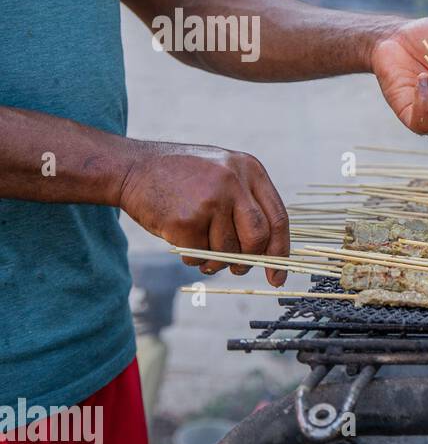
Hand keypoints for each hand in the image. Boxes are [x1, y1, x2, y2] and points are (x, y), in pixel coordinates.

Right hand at [118, 143, 290, 284]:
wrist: (131, 167)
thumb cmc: (180, 177)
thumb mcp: (223, 173)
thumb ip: (247, 202)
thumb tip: (268, 251)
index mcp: (250, 169)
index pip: (278, 219)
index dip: (280, 251)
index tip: (278, 276)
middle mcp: (234, 182)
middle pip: (258, 239)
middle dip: (249, 261)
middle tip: (236, 268)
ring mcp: (210, 200)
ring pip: (228, 251)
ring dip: (215, 260)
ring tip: (200, 246)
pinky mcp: (186, 220)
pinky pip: (200, 255)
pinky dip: (192, 258)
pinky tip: (181, 239)